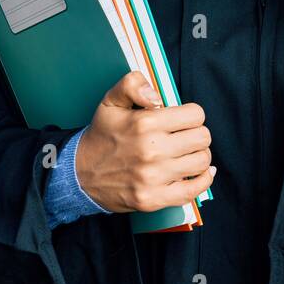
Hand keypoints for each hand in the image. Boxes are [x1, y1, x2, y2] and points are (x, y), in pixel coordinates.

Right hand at [75, 70, 214, 213]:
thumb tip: (156, 96)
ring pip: (202, 161)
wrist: (80, 174)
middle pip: (203, 138)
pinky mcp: (153, 199)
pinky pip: (194, 190)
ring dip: (198, 155)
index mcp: (144, 124)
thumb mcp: (111, 101)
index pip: (195, 114)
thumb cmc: (103, 135)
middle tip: (184, 136)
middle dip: (196, 134)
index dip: (191, 114)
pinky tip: (201, 172)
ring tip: (186, 153)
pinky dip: (203, 180)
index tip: (181, 119)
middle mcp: (151, 151)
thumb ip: (132, 84)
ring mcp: (153, 177)